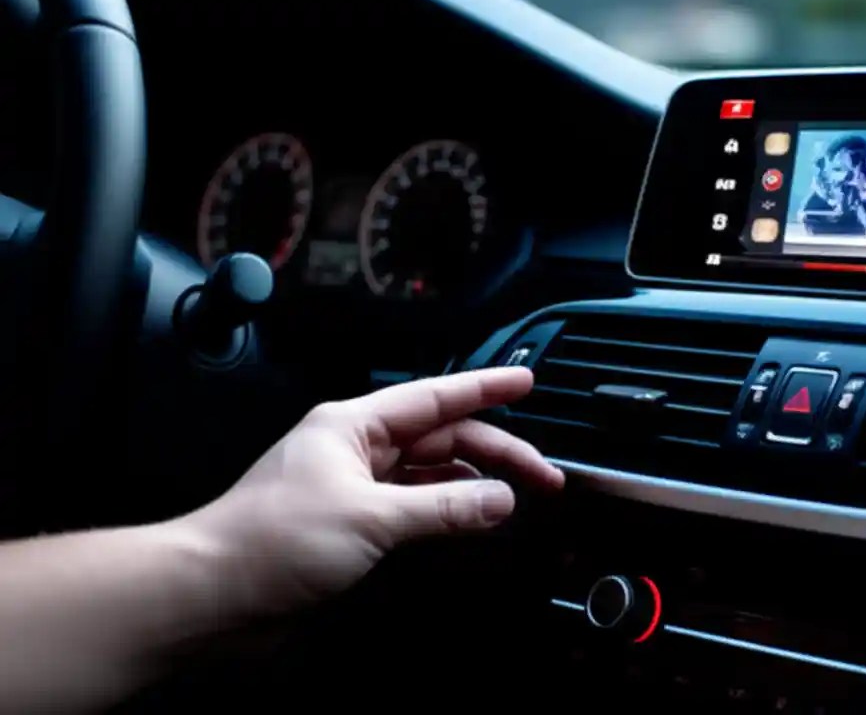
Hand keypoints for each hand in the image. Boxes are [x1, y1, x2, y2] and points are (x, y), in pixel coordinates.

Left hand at [178, 367, 562, 618]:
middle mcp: (356, 450)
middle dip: (495, 451)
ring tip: (516, 499)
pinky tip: (472, 522)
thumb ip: (443, 507)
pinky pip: (415, 509)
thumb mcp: (370, 518)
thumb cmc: (268, 541)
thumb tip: (500, 499)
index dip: (485, 388)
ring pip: (431, 475)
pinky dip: (448, 513)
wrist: (212, 593)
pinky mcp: (352, 526)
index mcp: (353, 425)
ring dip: (473, 485)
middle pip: (441, 438)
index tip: (525, 381)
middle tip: (542, 474)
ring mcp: (355, 488)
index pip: (435, 397)